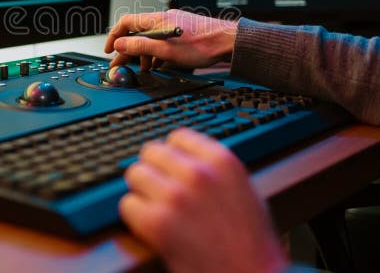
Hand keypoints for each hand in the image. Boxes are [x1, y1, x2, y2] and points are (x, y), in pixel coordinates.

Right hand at [104, 10, 237, 70]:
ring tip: (144, 68)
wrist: (228, 43)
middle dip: (128, 50)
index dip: (114, 36)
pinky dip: (156, 53)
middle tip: (121, 64)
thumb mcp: (165, 50)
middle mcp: (164, 20)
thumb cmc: (202, 45)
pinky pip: (162, 42)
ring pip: (150, 39)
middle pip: (137, 33)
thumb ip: (140, 47)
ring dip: (143, 54)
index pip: (126, 23)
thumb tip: (119, 45)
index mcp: (157, 20)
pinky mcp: (182, 33)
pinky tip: (159, 64)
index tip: (110, 49)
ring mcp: (173, 26)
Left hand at [119, 128, 288, 272]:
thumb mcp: (242, 188)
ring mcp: (175, 196)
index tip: (171, 167)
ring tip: (155, 208)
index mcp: (221, 160)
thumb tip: (185, 158)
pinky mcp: (157, 222)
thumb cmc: (251, 242)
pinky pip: (127, 205)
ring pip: (135, 174)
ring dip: (142, 191)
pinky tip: (151, 226)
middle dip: (154, 170)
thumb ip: (213, 168)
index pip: (178, 136)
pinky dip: (135, 217)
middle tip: (159, 189)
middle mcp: (197, 172)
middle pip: (151, 151)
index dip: (172, 154)